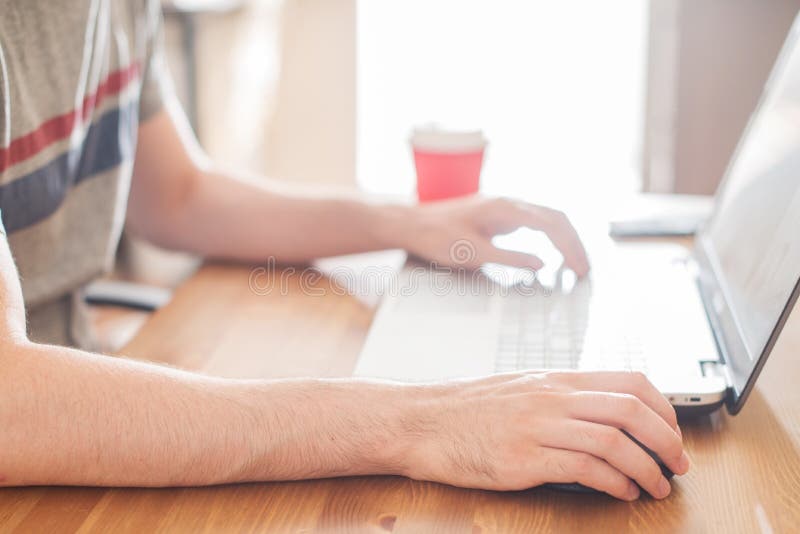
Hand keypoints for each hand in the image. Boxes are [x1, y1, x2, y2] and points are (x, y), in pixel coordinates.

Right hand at [399, 371, 688, 499]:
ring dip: (647, 468)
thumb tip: (605, 413)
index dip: (664, 408)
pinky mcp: (523, 458)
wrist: (422, 421)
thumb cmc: (468, 409)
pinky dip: (614, 483)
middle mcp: (552, 397)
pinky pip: (584, 469)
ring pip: (614, 441)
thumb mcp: (520, 388)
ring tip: (656, 486)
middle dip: (667, 440)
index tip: (672, 432)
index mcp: (556, 379)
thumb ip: (562, 396)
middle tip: (679, 464)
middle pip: (631, 410)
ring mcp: (538, 426)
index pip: (630, 381)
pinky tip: (622, 493)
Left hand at [401, 196, 589, 276]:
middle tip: (585, 271)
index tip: (580, 270)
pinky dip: (551, 237)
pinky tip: (554, 254)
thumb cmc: (437, 237)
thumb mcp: (473, 253)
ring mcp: (506, 207)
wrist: (413, 223)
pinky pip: (535, 222)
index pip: (552, 225)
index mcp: (506, 208)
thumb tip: (542, 265)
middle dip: (574, 244)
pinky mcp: (500, 215)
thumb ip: (509, 259)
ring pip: (548, 218)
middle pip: (557, 219)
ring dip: (565, 240)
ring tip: (575, 265)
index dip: (570, 248)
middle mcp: (510, 203)